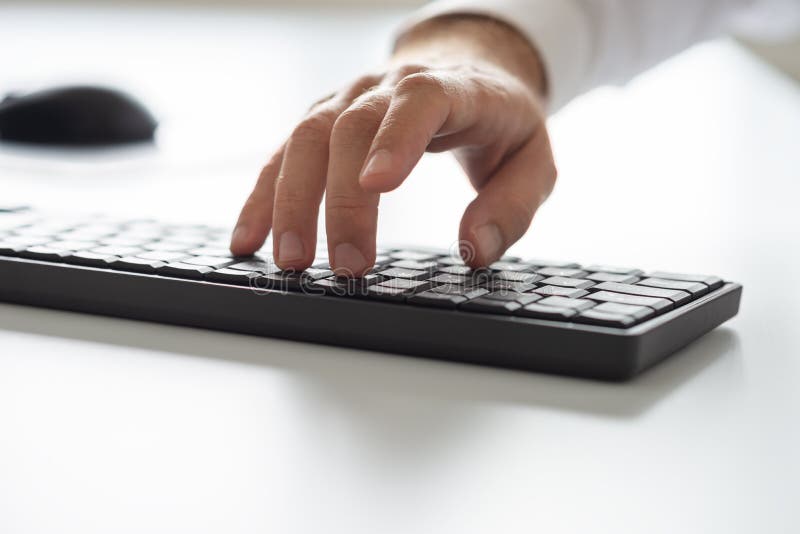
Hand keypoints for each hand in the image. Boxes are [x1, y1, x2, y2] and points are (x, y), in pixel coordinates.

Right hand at [230, 16, 556, 275]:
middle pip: (349, 128)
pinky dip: (264, 196)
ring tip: (291, 260)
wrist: (463, 68)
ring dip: (291, 201)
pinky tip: (249, 238)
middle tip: (347, 265)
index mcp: (449, 89)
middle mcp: (387, 88)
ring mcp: (348, 100)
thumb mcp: (534, 160)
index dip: (396, 139)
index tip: (378, 186)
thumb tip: (475, 250)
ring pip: (306, 138)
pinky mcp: (323, 121)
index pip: (418, 101)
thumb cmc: (499, 121)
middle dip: (342, 199)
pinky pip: (284, 154)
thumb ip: (513, 205)